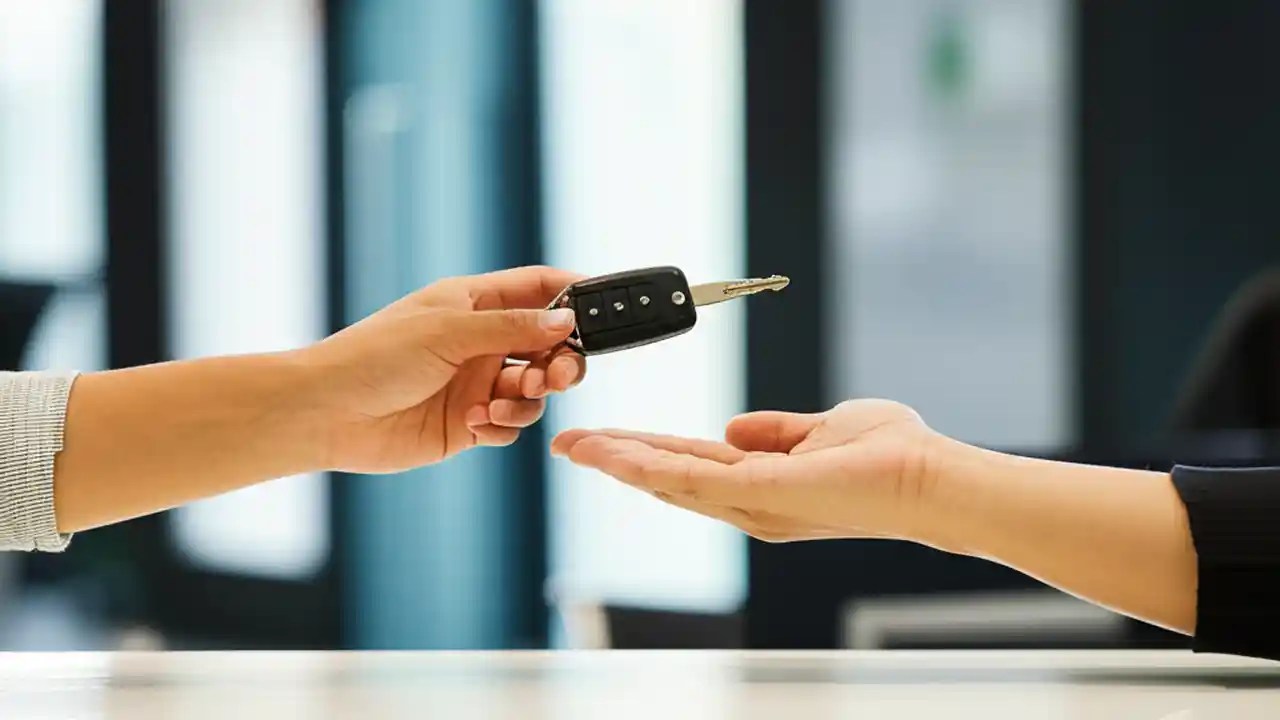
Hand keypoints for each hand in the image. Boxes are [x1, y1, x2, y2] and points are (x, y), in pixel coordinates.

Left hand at [299, 266, 586, 472]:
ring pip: (535, 391)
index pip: (538, 288)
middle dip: (560, 360)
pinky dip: (503, 426)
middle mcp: (480, 341)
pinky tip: (475, 423)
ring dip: (529, 399)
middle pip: (548, 344)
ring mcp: (476, 383)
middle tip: (556, 374)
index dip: (574, 293)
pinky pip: (511, 426)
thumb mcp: (449, 331)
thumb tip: (568, 319)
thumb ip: (513, 327)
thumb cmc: (374, 357)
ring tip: (502, 404)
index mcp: (473, 303)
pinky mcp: (469, 424)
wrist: (326, 414)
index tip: (606, 306)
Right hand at [551, 400, 955, 546]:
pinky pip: (695, 479)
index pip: (689, 464)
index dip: (643, 451)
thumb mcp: (821, 429)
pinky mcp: (764, 493)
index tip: (603, 439)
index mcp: (760, 483)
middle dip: (615, 460)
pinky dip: (649, 467)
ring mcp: (754, 502)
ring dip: (620, 462)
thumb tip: (732, 426)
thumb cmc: (892, 456)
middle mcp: (750, 502)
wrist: (931, 479)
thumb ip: (776, 430)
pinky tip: (615, 455)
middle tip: (565, 444)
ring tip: (575, 446)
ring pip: (670, 481)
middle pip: (667, 477)